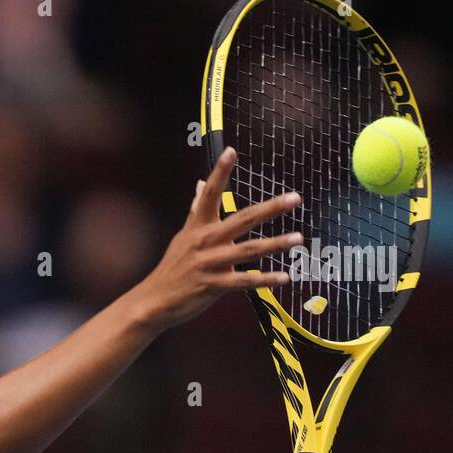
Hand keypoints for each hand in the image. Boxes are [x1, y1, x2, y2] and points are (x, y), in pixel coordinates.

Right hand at [123, 146, 301, 331]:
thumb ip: (197, 210)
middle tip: (294, 198)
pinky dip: (265, 280)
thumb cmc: (173, 268)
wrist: (155, 300)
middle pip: (242, 219)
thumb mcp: (183, 236)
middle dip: (270, 208)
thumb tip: (201, 184)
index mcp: (198, 227)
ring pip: (249, 250)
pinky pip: (244, 281)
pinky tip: (284, 277)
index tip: (231, 151)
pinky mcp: (213, 285)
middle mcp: (205, 241)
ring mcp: (209, 263)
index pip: (210, 194)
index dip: (220, 172)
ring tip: (298, 239)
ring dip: (276, 244)